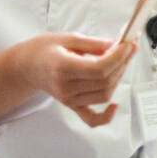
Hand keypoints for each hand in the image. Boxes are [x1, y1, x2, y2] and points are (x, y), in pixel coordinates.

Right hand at [20, 33, 136, 127]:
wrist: (28, 66)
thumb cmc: (45, 50)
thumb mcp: (69, 38)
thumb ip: (95, 44)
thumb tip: (118, 45)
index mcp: (63, 67)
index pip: (100, 68)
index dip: (119, 57)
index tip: (128, 45)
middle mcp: (65, 87)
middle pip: (105, 81)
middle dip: (122, 63)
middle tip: (128, 48)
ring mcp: (69, 99)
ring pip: (104, 95)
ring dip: (118, 79)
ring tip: (120, 62)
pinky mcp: (72, 106)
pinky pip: (91, 119)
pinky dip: (106, 116)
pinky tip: (115, 106)